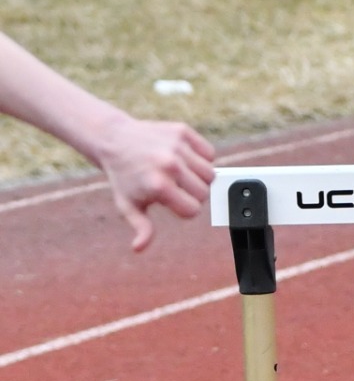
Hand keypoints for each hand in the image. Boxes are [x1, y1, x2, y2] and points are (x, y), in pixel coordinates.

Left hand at [96, 116, 216, 251]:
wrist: (116, 141)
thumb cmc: (124, 177)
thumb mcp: (128, 205)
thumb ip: (141, 227)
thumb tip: (139, 247)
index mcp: (158, 186)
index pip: (192, 209)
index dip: (185, 210)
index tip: (174, 204)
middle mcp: (171, 165)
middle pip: (204, 192)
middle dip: (194, 195)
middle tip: (178, 190)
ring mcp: (178, 147)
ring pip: (211, 173)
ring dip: (201, 179)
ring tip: (184, 177)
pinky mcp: (184, 132)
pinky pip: (209, 153)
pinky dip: (203, 160)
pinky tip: (187, 162)